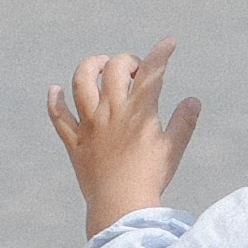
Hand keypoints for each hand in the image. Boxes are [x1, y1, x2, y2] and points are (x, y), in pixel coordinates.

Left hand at [48, 36, 202, 234]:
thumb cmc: (150, 178)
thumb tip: (193, 100)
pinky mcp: (74, 141)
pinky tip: (55, 90)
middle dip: (126, 61)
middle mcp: (112, 111)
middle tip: (135, 71)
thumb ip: (184, 122)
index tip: (169, 42)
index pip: (152, 72)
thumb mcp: (173, 149)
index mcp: (139, 112)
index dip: (161, 53)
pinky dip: (55, 101)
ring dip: (90, 67)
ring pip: (81, 83)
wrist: (120, 206)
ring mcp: (90, 124)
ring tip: (99, 66)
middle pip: (114, 69)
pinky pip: (58, 116)